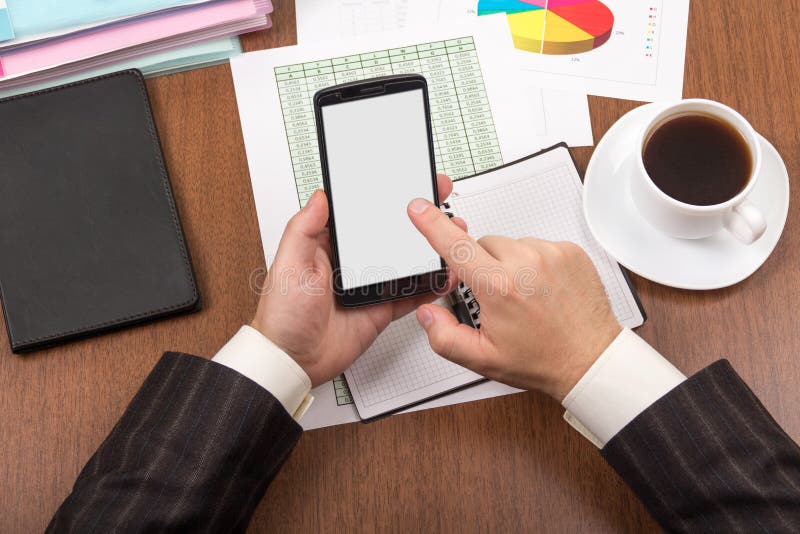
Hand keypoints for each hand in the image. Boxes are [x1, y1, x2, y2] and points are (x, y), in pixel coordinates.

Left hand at [252, 175, 464, 385]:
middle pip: (388, 235)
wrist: (292, 360)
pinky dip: (428, 286)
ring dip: (425, 250)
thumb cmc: (282, 315)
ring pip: (404, 262)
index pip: (361, 215)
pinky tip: (443, 275)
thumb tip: (320, 196)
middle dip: (414, 220)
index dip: (383, 198)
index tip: (404, 183)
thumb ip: (303, 229)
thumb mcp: (289, 264)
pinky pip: (410, 295)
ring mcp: (368, 286)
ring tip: (448, 235)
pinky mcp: (380, 309)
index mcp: (327, 246)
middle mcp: (351, 263)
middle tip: (437, 200)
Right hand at [407, 198, 621, 400]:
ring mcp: (550, 253)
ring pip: (509, 244)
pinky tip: (541, 288)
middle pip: (481, 245)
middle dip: (480, 266)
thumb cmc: (543, 358)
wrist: (590, 359)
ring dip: (508, 263)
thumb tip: (428, 313)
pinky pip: (536, 245)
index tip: (418, 208)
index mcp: (499, 288)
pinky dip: (533, 262)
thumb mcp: (483, 359)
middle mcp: (525, 264)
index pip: (455, 247)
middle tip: (496, 296)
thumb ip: (445, 337)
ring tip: (523, 294)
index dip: (432, 224)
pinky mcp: (569, 250)